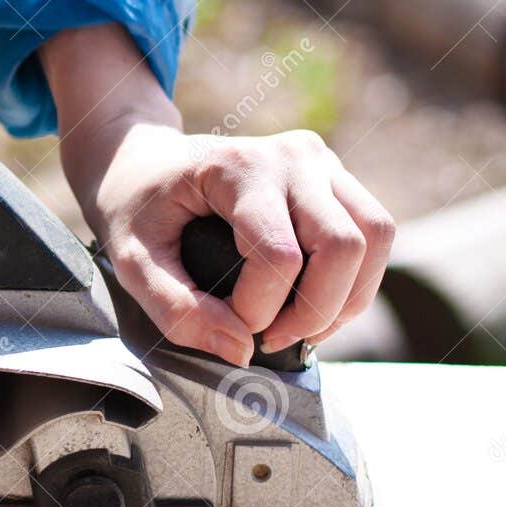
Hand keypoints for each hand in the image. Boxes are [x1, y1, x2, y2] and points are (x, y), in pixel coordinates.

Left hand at [43, 24, 393, 365]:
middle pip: (343, 245)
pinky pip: (373, 233)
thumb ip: (176, 310)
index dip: (260, 309)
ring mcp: (319, 161)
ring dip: (347, 299)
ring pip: (375, 236)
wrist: (143, 161)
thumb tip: (241, 351)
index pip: (279, 255)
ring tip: (301, 330)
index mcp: (235, 167)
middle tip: (272, 340)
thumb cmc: (135, 208)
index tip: (227, 325)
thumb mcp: (131, 261)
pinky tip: (315, 306)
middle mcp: (290, 155)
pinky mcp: (334, 177)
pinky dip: (355, 281)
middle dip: (316, 311)